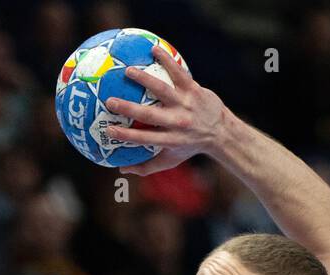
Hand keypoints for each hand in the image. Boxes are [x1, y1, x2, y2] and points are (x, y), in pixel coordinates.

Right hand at [104, 44, 226, 176]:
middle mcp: (177, 122)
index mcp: (170, 140)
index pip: (144, 139)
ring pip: (162, 89)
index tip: (108, 130)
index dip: (126, 135)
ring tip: (127, 71)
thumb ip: (146, 166)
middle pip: (149, 115)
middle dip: (128, 108)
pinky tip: (152, 49)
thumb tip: (121, 170)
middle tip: (109, 101)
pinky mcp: (193, 89)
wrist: (221, 131)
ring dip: (144, 80)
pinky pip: (177, 72)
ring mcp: (185, 104)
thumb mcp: (170, 159)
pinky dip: (166, 60)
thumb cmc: (190, 146)